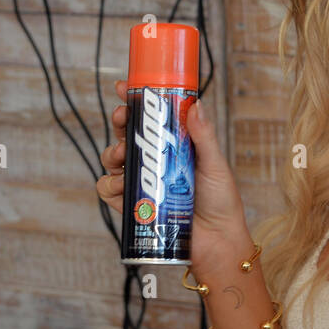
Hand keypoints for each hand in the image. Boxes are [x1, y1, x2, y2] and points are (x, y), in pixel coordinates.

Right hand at [96, 80, 253, 277]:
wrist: (216, 240)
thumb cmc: (221, 201)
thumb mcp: (215, 164)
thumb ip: (203, 135)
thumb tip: (195, 103)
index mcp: (174, 146)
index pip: (151, 118)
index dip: (135, 101)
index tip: (124, 87)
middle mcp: (154, 161)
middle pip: (127, 134)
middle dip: (119, 122)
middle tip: (122, 118)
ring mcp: (141, 182)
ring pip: (112, 159)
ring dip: (112, 152)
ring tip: (123, 156)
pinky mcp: (131, 205)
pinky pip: (107, 189)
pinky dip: (109, 185)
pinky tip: (122, 186)